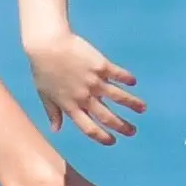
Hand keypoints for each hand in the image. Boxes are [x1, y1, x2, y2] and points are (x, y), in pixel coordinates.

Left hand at [27, 31, 144, 143]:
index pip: (89, 128)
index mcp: (71, 106)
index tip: (112, 140)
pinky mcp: (100, 65)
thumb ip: (53, 113)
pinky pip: (118, 74)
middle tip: (132, 131)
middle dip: (122, 126)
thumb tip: (55, 130)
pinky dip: (127, 78)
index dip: (102, 137)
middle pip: (108, 117)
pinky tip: (133, 81)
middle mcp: (84, 97)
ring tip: (142, 108)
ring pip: (119, 97)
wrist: (46, 44)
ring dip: (132, 104)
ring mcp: (94, 81)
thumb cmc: (43, 69)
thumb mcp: (45, 94)